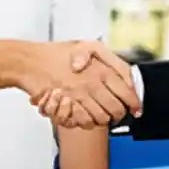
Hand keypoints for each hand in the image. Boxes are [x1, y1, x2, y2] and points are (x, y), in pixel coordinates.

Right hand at [22, 42, 139, 128]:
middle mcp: (93, 85)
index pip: (127, 91)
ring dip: (105, 119)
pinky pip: (85, 122)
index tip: (136, 107)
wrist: (32, 63)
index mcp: (101, 70)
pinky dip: (88, 122)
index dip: (135, 102)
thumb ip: (111, 59)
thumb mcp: (88, 45)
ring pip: (103, 118)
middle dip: (120, 113)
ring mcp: (80, 98)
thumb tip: (125, 75)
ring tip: (102, 114)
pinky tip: (87, 115)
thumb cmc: (57, 53)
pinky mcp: (68, 107)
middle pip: (117, 109)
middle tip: (118, 112)